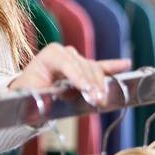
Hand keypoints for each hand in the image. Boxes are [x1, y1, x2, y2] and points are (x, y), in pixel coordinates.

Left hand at [7, 43, 130, 106]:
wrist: (29, 89)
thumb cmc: (29, 90)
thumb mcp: (31, 91)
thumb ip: (43, 92)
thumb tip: (55, 97)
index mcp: (50, 54)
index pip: (67, 64)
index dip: (78, 77)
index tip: (86, 90)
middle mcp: (65, 53)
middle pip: (84, 66)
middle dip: (92, 84)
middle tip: (97, 101)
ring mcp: (77, 59)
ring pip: (94, 69)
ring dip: (100, 84)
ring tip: (103, 99)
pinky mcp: (85, 68)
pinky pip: (102, 67)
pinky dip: (114, 66)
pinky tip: (126, 64)